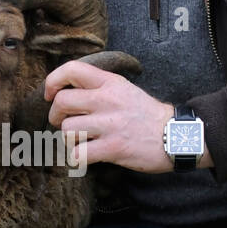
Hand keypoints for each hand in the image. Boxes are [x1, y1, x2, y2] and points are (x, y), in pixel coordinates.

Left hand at [45, 60, 213, 172]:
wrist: (176, 135)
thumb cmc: (146, 114)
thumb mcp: (125, 89)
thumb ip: (99, 87)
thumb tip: (66, 92)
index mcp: (110, 82)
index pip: (71, 69)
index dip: (52, 81)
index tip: (50, 95)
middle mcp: (108, 99)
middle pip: (62, 102)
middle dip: (56, 116)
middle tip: (64, 123)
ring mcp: (110, 124)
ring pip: (68, 130)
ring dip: (69, 139)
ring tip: (81, 141)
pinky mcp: (113, 148)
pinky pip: (78, 154)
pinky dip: (77, 158)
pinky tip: (87, 156)